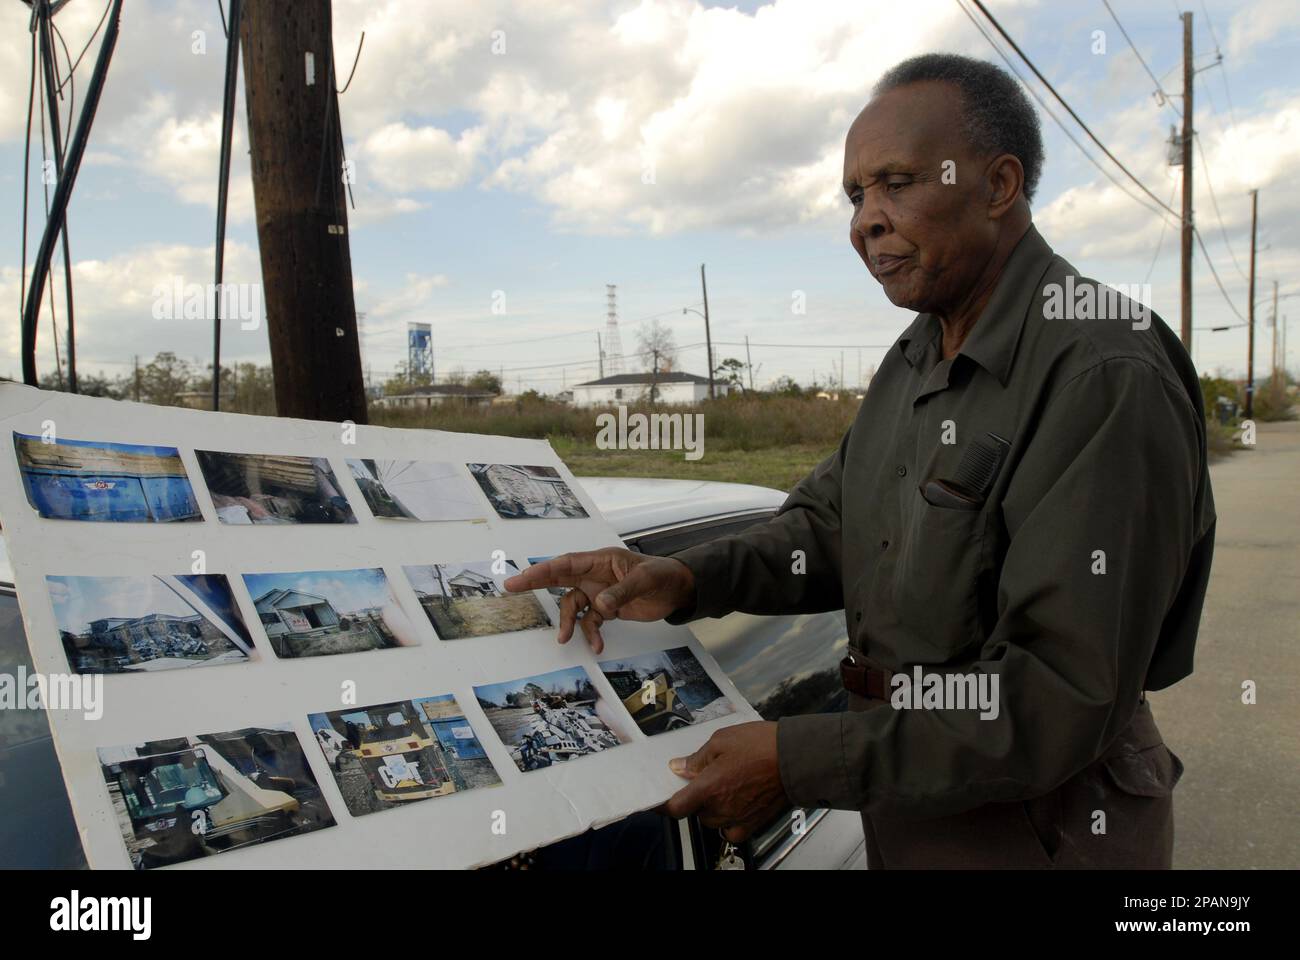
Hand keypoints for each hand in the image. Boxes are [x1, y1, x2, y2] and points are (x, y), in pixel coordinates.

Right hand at [503, 547, 694, 653]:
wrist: (678, 590)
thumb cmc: (663, 575)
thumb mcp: (644, 581)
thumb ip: (621, 593)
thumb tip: (599, 606)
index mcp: (601, 561)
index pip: (566, 563)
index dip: (542, 570)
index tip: (521, 577)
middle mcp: (595, 575)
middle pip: (559, 578)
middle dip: (536, 583)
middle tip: (511, 587)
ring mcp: (599, 592)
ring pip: (573, 606)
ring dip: (569, 623)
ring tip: (567, 639)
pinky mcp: (607, 608)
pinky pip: (590, 622)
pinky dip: (591, 634)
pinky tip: (598, 645)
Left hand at [663, 722, 788, 842]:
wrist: (796, 758)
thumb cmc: (762, 745)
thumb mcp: (722, 740)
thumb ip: (697, 758)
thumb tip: (680, 768)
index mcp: (708, 788)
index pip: (675, 808)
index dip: (662, 806)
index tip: (658, 800)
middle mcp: (720, 808)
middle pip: (695, 812)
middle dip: (695, 797)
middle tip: (705, 778)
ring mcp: (737, 819)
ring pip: (712, 821)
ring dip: (711, 807)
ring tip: (725, 784)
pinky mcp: (753, 824)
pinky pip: (731, 830)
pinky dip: (728, 821)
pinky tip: (734, 804)